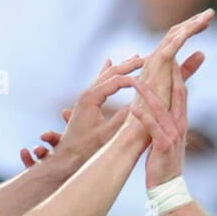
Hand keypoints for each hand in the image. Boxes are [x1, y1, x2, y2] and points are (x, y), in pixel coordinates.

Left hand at [20, 55, 143, 174]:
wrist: (66, 157)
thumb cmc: (85, 149)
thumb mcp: (107, 134)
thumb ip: (122, 119)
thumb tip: (138, 104)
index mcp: (91, 98)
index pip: (117, 81)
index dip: (135, 78)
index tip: (150, 76)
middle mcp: (87, 93)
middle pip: (111, 72)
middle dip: (130, 65)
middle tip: (148, 58)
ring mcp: (86, 97)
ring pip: (106, 75)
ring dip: (122, 67)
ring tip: (136, 58)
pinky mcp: (86, 102)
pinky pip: (101, 82)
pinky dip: (110, 73)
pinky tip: (110, 63)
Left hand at [131, 59, 189, 188]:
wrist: (168, 188)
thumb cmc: (164, 163)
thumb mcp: (168, 138)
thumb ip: (168, 121)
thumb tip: (165, 107)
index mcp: (180, 120)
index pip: (180, 91)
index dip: (175, 72)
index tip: (168, 55)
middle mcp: (179, 124)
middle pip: (177, 93)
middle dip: (171, 73)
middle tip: (163, 53)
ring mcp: (172, 135)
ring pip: (162, 108)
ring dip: (150, 93)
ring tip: (139, 79)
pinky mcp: (162, 147)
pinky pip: (152, 129)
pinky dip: (143, 117)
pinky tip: (133, 108)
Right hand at [139, 8, 213, 105]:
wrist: (139, 127)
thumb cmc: (154, 112)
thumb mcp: (175, 83)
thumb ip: (187, 68)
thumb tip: (202, 53)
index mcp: (158, 63)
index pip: (175, 40)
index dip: (191, 29)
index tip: (206, 22)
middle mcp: (154, 59)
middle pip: (175, 33)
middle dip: (193, 22)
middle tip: (210, 14)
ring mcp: (154, 63)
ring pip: (174, 36)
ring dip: (193, 24)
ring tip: (209, 15)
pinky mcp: (156, 69)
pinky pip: (171, 48)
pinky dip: (183, 36)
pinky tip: (196, 26)